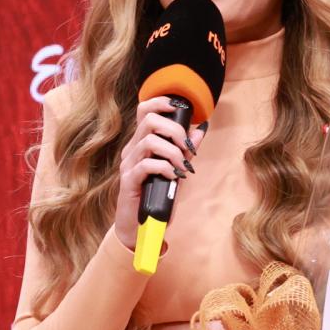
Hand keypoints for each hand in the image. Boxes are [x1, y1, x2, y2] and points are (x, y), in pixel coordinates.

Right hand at [113, 96, 206, 248]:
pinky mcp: (128, 181)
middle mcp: (132, 150)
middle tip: (187, 148)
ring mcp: (128, 165)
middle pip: (148, 120)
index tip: (181, 110)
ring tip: (182, 166)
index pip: (144, 110)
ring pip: (149, 141)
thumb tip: (200, 129)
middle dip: (174, 129)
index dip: (162, 103)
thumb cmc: (157, 196)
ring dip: (172, 152)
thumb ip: (185, 150)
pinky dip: (164, 168)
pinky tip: (172, 176)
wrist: (139, 226)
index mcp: (141, 142)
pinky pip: (146, 166)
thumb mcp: (175, 170)